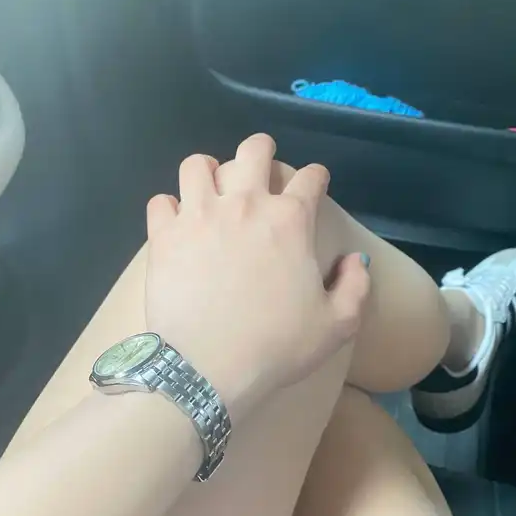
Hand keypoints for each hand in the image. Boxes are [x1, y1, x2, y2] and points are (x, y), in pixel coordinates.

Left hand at [145, 134, 369, 420]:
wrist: (210, 366)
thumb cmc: (277, 347)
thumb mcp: (338, 325)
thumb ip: (354, 286)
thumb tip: (355, 260)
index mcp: (290, 220)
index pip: (309, 177)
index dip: (315, 177)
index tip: (313, 185)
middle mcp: (245, 204)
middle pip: (253, 150)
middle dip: (261, 151)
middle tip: (260, 168)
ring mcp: (199, 215)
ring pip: (197, 165)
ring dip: (207, 172)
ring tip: (209, 190)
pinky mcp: (163, 235)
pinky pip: (160, 201)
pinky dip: (168, 209)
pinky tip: (175, 224)